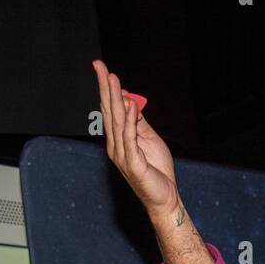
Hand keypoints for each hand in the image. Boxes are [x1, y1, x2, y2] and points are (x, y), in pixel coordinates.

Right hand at [93, 60, 178, 217]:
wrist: (165, 197)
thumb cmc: (157, 170)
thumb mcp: (148, 138)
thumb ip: (138, 121)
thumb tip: (128, 100)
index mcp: (118, 140)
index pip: (110, 110)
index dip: (106, 89)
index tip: (102, 69)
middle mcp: (116, 146)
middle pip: (109, 111)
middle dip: (104, 88)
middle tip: (99, 66)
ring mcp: (123, 155)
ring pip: (117, 122)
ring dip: (114, 98)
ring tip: (112, 79)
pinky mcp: (133, 164)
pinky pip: (130, 138)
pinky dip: (130, 121)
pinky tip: (130, 104)